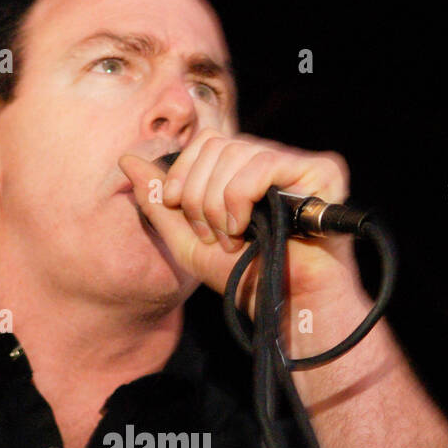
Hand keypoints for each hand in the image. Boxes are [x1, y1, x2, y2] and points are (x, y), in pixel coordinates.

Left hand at [119, 129, 364, 353]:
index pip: (206, 141)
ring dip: (218, 204)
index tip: (176, 207)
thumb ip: (158, 202)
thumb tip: (126, 159)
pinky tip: (245, 229)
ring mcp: (298, 164)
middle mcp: (273, 160)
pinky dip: (241, 198)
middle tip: (210, 236)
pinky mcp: (321, 171)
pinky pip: (263, 164)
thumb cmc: (244, 278)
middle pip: (217, 144)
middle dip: (199, 195)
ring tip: (231, 239)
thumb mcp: (187, 240)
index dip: (183, 171)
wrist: (282, 306)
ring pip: (236, 153)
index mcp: (246, 170)